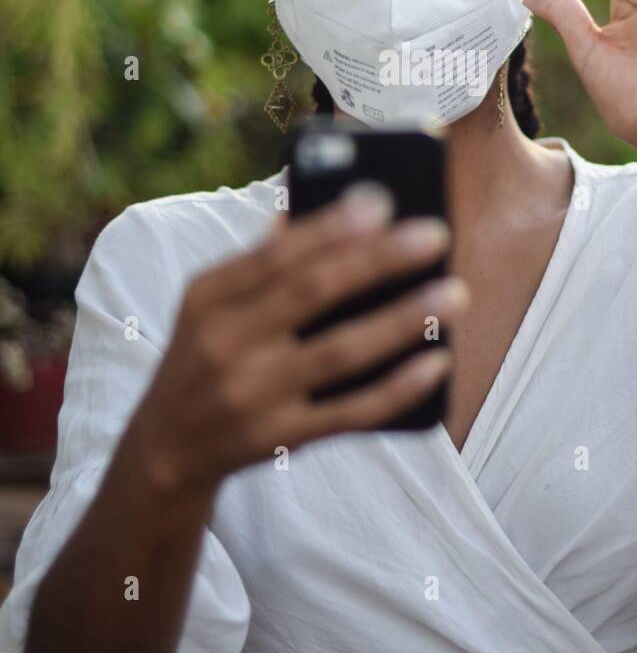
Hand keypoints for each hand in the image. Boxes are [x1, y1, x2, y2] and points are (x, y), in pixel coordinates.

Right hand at [135, 190, 466, 494]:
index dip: (329, 226)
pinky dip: (397, 387)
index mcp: (208, 298)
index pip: (275, 253)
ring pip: (340, 352)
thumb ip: (258, 260)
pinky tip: (437, 361)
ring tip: (455, 293)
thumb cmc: (203, 356)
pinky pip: (350, 412)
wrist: (165, 451)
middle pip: (313, 293)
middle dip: (379, 260)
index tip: (382, 201)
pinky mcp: (279, 438)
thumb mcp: (208, 304)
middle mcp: (224, 344)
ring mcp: (252, 396)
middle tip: (435, 234)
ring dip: (404, 320)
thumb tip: (307, 208)